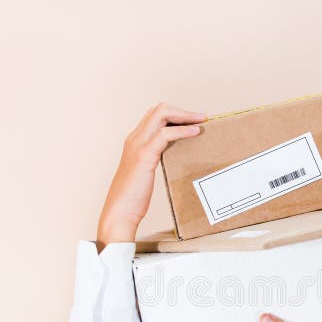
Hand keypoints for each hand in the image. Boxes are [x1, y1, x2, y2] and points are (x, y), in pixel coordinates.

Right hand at [97, 103, 206, 250]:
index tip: (193, 120)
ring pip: (161, 114)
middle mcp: (134, 138)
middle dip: (182, 110)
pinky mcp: (144, 155)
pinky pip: (165, 134)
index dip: (175, 114)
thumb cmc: (133, 198)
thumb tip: (174, 158)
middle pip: (159, 109)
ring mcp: (138, 145)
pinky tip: (195, 132)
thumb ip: (154, 160)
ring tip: (201, 120)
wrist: (120, 212)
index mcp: (134, 141)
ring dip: (185, 116)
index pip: (154, 116)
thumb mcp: (144, 173)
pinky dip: (182, 130)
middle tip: (201, 117)